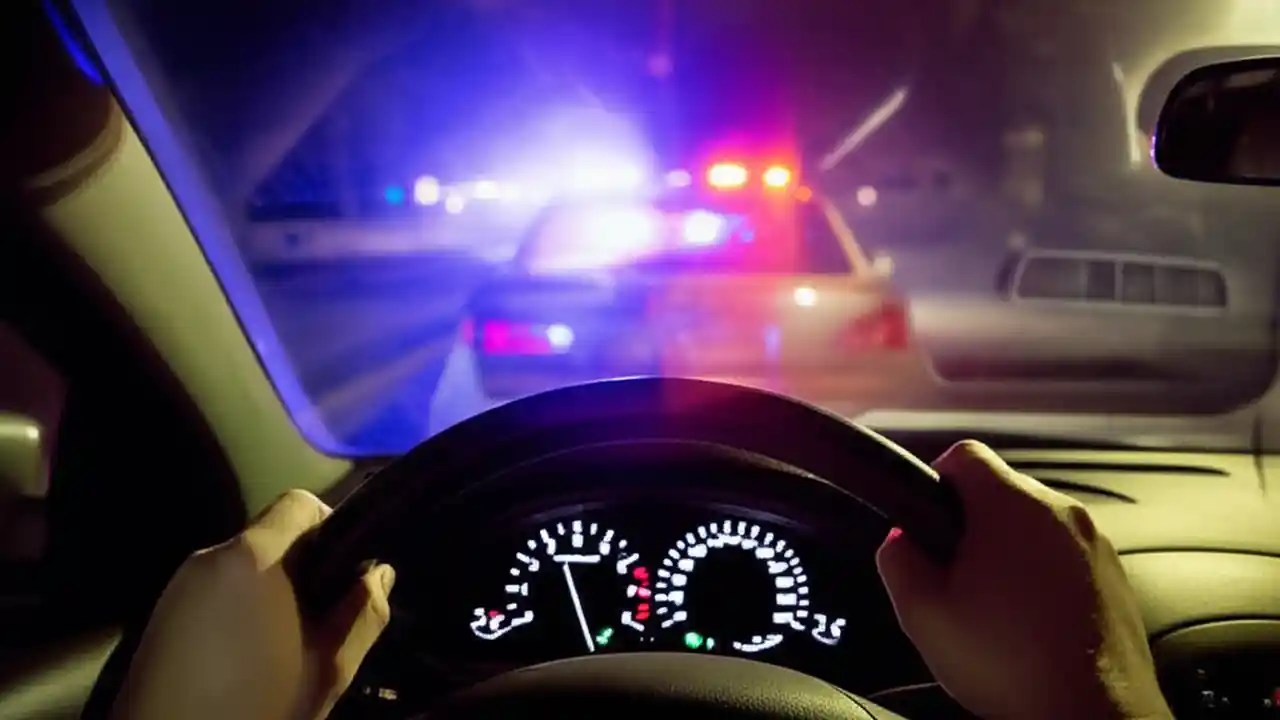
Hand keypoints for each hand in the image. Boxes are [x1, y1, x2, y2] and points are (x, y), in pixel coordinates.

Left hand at [110, 490, 394, 719]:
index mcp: (251, 560)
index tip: (347, 574)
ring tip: (286, 643)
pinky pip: (216, 591)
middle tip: (324, 618)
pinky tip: (247, 657)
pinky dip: (239, 609)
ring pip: (244, 567)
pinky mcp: (160, 615)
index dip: (334, 528)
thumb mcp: (328, 668)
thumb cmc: (257, 707)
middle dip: (304, 567)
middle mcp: (208, 557)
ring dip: (271, 590)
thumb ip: (363, 612)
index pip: (300, 503)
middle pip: (271, 536)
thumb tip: (381, 573)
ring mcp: (177, 587)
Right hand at [876, 441, 1171, 719]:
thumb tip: (901, 541)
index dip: (935, 482)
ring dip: (1009, 554)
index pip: (964, 454)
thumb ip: (898, 559)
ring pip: (1034, 527)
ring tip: (993, 610)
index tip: (927, 522)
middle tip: (953, 579)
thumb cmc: (1011, 664)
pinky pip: (1065, 558)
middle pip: (1000, 492)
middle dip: (971, 526)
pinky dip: (1043, 579)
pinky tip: (1029, 626)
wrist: (1093, 716)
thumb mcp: (922, 613)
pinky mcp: (1115, 578)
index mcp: (1011, 506)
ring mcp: (1095, 544)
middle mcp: (1061, 512)